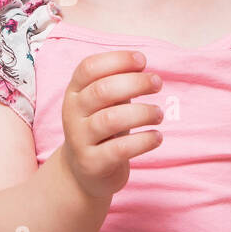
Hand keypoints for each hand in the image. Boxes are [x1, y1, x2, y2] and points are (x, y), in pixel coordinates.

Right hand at [59, 49, 162, 200]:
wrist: (84, 171)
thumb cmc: (101, 128)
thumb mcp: (105, 103)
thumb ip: (118, 84)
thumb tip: (143, 68)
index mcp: (74, 92)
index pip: (89, 67)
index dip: (117, 60)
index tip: (142, 61)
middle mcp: (72, 113)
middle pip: (101, 90)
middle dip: (135, 83)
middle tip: (157, 83)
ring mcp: (79, 139)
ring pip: (111, 119)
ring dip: (143, 113)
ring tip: (158, 114)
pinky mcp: (92, 163)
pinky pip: (121, 149)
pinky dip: (144, 140)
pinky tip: (157, 137)